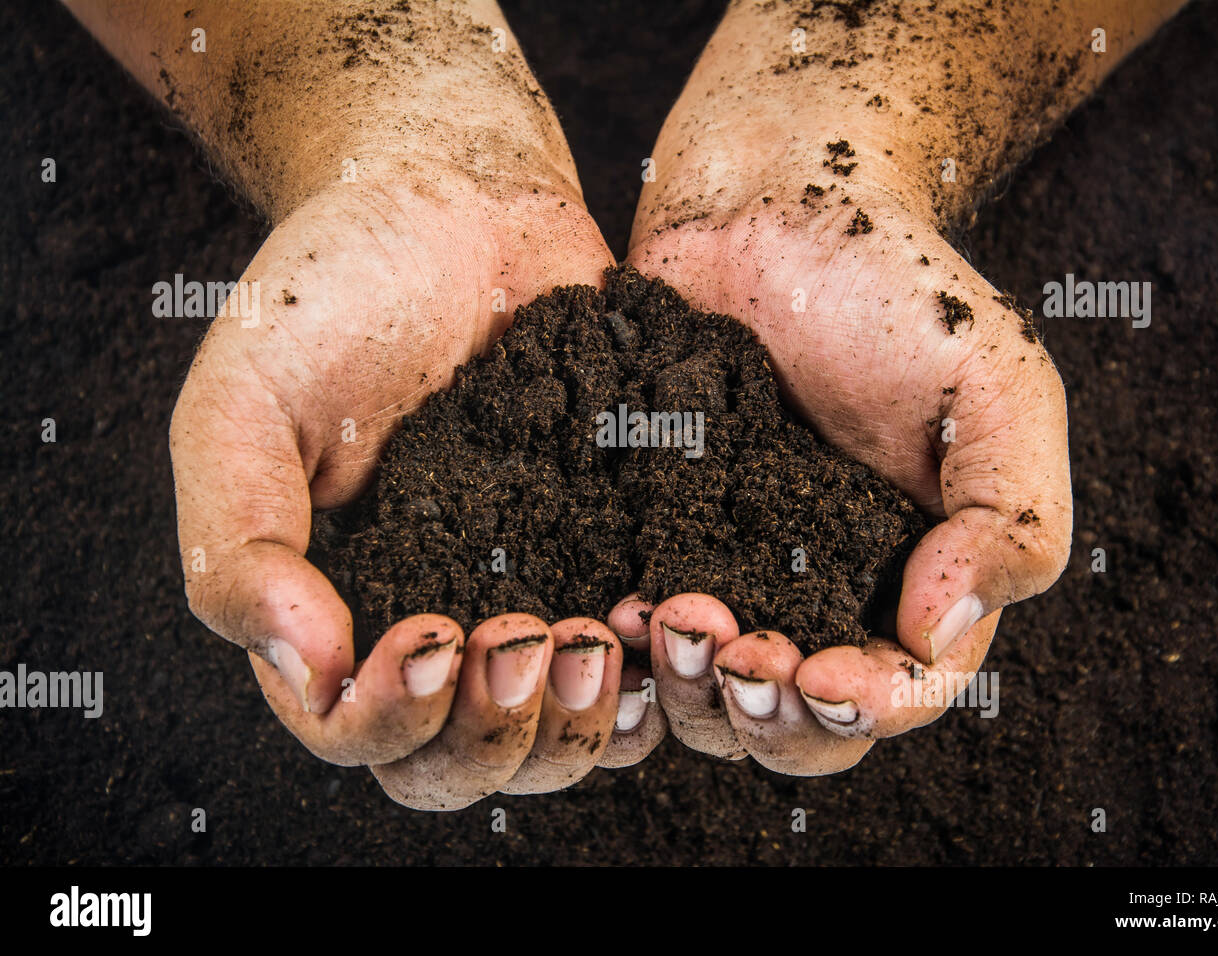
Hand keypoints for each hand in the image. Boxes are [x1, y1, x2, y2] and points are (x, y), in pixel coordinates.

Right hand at [170, 165, 672, 803]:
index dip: (393, 721)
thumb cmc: (331, 291)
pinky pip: (647, 657)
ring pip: (563, 739)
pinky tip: (672, 614)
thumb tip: (306, 672)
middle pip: (467, 766)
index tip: (436, 634)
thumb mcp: (245, 404)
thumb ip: (241, 538)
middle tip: (534, 638)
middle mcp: (438, 621)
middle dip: (502, 734)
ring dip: (591, 726)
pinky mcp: (616, 551)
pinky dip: (662, 669)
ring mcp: (535, 593)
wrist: (453, 198)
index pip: (354, 736)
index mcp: (337, 609)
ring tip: (609, 638)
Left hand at [616, 0, 1092, 771]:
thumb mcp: (999, 391)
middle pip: (797, 724)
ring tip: (666, 622)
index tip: (821, 678)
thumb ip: (1008, 518)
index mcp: (918, 579)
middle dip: (767, 715)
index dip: (862, 710)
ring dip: (691, 693)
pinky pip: (640, 627)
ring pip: (710, 695)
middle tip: (734, 655)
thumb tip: (937, 633)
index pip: (899, 692)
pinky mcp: (658, 535)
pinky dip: (631, 645)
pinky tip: (615, 604)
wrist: (772, 203)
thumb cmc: (901, 289)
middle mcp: (823, 595)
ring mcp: (733, 571)